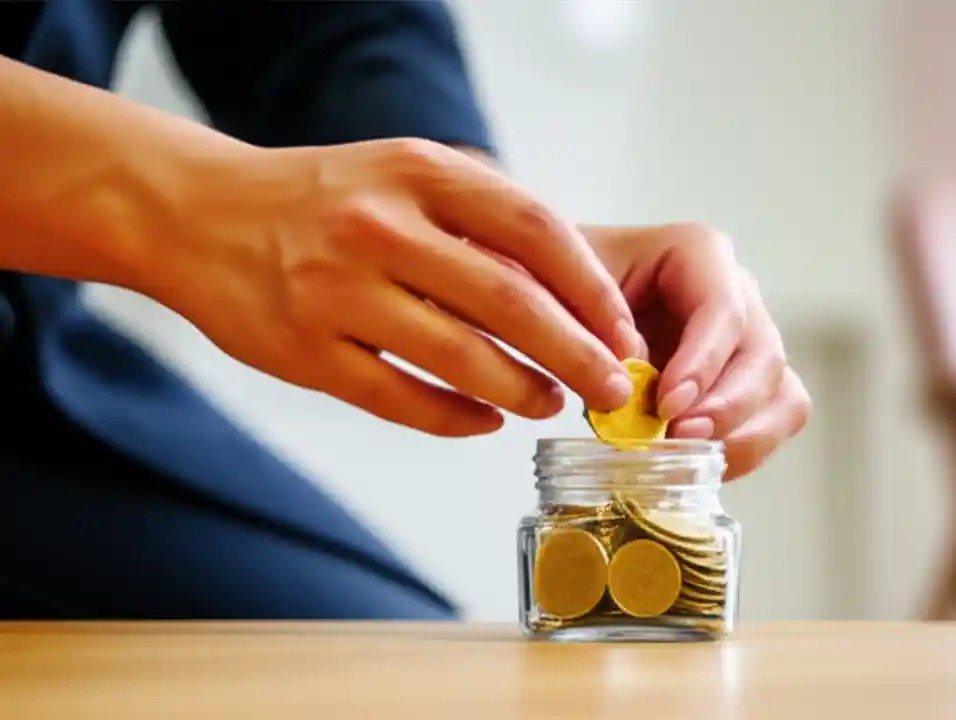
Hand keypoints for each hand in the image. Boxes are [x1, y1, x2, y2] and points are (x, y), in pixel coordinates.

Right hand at [145, 139, 643, 435]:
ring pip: (459, 358)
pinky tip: (485, 420)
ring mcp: (337, 292)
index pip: (535, 230)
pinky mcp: (305, 351)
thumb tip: (578, 297)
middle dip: (576, 354)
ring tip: (550, 402)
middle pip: (508, 302)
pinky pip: (401, 399)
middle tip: (613, 387)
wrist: (203, 214)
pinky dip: (456, 417)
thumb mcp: (406, 176)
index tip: (623, 330)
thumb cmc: (328, 199)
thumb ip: (481, 221)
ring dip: (521, 390)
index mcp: (419, 172)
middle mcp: (379, 227)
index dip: (590, 288)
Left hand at [585, 224, 811, 478]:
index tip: (666, 404)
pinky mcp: (745, 384)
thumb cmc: (564, 285)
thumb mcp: (562, 288)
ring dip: (743, 434)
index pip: (722, 306)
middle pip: (762, 354)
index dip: (703, 361)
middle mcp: (736, 293)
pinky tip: (695, 465)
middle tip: (677, 439)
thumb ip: (591, 324)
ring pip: (781, 392)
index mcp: (696, 253)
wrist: (563, 303)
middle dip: (725, 406)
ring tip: (688, 460)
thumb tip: (631, 373)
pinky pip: (773, 421)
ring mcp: (747, 341)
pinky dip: (742, 451)